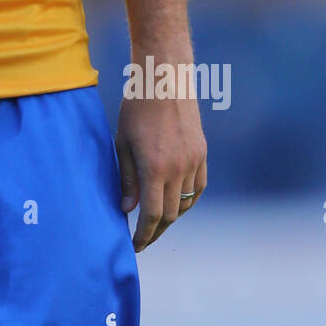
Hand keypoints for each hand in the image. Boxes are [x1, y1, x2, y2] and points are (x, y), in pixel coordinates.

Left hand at [115, 94, 206, 252]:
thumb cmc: (136, 108)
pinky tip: (176, 203)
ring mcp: (193, 161)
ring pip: (186, 203)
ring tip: (157, 222)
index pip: (152, 215)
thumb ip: (127, 178)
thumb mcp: (123, 143)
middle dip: (156, 231)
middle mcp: (178, 169)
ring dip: (172, 216)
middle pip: (171, 214)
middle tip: (142, 238)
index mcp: (154, 168)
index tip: (135, 245)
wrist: (164, 80)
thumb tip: (127, 209)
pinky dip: (187, 200)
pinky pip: (198, 187)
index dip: (144, 235)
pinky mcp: (202, 153)